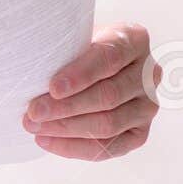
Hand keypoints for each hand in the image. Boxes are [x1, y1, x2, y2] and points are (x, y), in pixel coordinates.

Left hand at [22, 23, 159, 160]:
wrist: (89, 65)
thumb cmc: (76, 47)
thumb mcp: (72, 36)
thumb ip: (63, 48)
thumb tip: (34, 72)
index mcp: (134, 39)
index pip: (109, 58)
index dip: (81, 75)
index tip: (53, 88)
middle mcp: (148, 72)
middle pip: (109, 95)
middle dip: (66, 107)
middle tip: (34, 112)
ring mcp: (148, 105)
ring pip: (109, 124)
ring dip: (67, 129)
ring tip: (35, 127)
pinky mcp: (140, 132)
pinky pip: (110, 147)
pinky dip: (75, 148)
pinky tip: (47, 141)